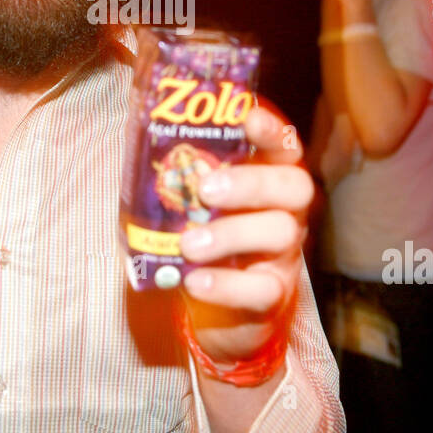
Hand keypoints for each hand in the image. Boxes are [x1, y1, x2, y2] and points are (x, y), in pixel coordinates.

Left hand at [178, 105, 311, 362]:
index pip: (285, 145)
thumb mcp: (195, 206)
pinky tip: (194, 281)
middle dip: (251, 182)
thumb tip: (138, 148)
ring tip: (189, 244)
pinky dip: (225, 285)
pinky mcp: (274, 296)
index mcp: (269, 180)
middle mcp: (286, 212)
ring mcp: (285, 255)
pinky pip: (262, 289)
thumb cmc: (204, 242)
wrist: (218, 314)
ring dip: (230, 234)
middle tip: (206, 189)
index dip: (273, 130)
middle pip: (294, 186)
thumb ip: (183, 180)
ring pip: (279, 232)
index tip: (249, 118)